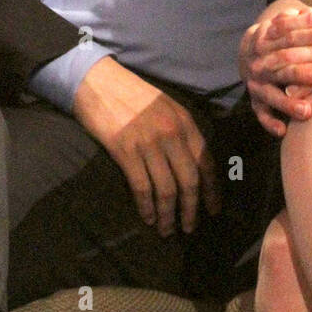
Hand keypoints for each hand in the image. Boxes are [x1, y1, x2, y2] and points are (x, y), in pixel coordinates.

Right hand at [72, 58, 219, 235]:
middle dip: (191, 209)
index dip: (212, 189)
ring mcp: (148, 143)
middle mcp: (171, 133)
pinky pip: (141, 186)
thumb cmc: (131, 94)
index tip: (213, 209)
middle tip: (189, 228)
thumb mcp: (165, 106)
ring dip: (168, 214)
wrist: (98, 80)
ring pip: (166, 189)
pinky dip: (146, 206)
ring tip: (166, 230)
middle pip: (189, 180)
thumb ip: (180, 131)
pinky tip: (147, 217)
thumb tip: (190, 163)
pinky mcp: (125, 150)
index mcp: (185, 122)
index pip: (206, 162)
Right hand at [240, 0, 311, 135]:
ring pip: (271, 93)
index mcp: (269, 38)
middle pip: (284, 64)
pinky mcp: (255, 100)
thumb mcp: (286, 24)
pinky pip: (261, 113)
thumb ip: (301, 19)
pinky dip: (270, 123)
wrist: (248, 53)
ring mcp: (257, 82)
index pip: (293, 34)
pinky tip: (283, 131)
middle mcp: (261, 61)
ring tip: (308, 111)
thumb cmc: (279, 38)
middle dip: (305, 70)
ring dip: (288, 103)